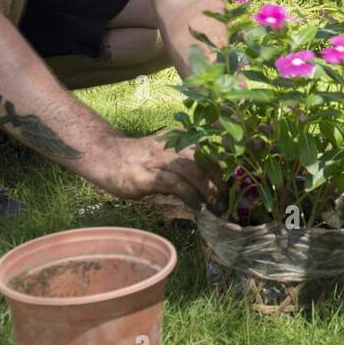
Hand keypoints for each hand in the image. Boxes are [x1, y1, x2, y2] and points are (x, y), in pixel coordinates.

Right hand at [90, 135, 220, 211]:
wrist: (107, 157)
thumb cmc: (142, 158)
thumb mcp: (168, 152)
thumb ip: (189, 161)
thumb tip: (213, 181)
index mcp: (181, 136)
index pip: (212, 148)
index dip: (227, 165)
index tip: (235, 183)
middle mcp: (173, 144)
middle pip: (206, 160)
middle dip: (219, 183)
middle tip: (226, 202)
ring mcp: (160, 158)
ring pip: (194, 172)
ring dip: (208, 192)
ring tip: (215, 208)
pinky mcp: (148, 175)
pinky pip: (176, 185)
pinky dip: (191, 197)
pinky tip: (197, 208)